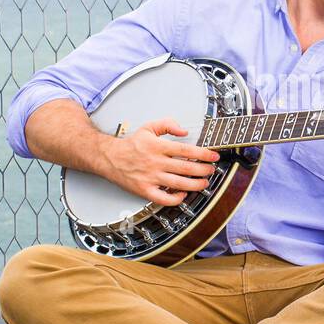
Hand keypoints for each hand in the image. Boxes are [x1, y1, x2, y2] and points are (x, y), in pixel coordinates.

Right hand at [102, 117, 220, 205]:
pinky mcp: (145, 190)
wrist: (109, 157)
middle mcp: (155, 162)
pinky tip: (183, 195)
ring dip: (195, 185)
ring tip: (204, 183)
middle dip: (203, 170)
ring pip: (179, 184)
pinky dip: (176, 199)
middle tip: (211, 170)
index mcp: (158, 146)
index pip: (186, 150)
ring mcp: (150, 177)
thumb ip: (168, 125)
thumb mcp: (149, 127)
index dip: (203, 154)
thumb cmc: (131, 144)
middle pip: (186, 168)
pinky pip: (164, 198)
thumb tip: (184, 131)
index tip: (214, 156)